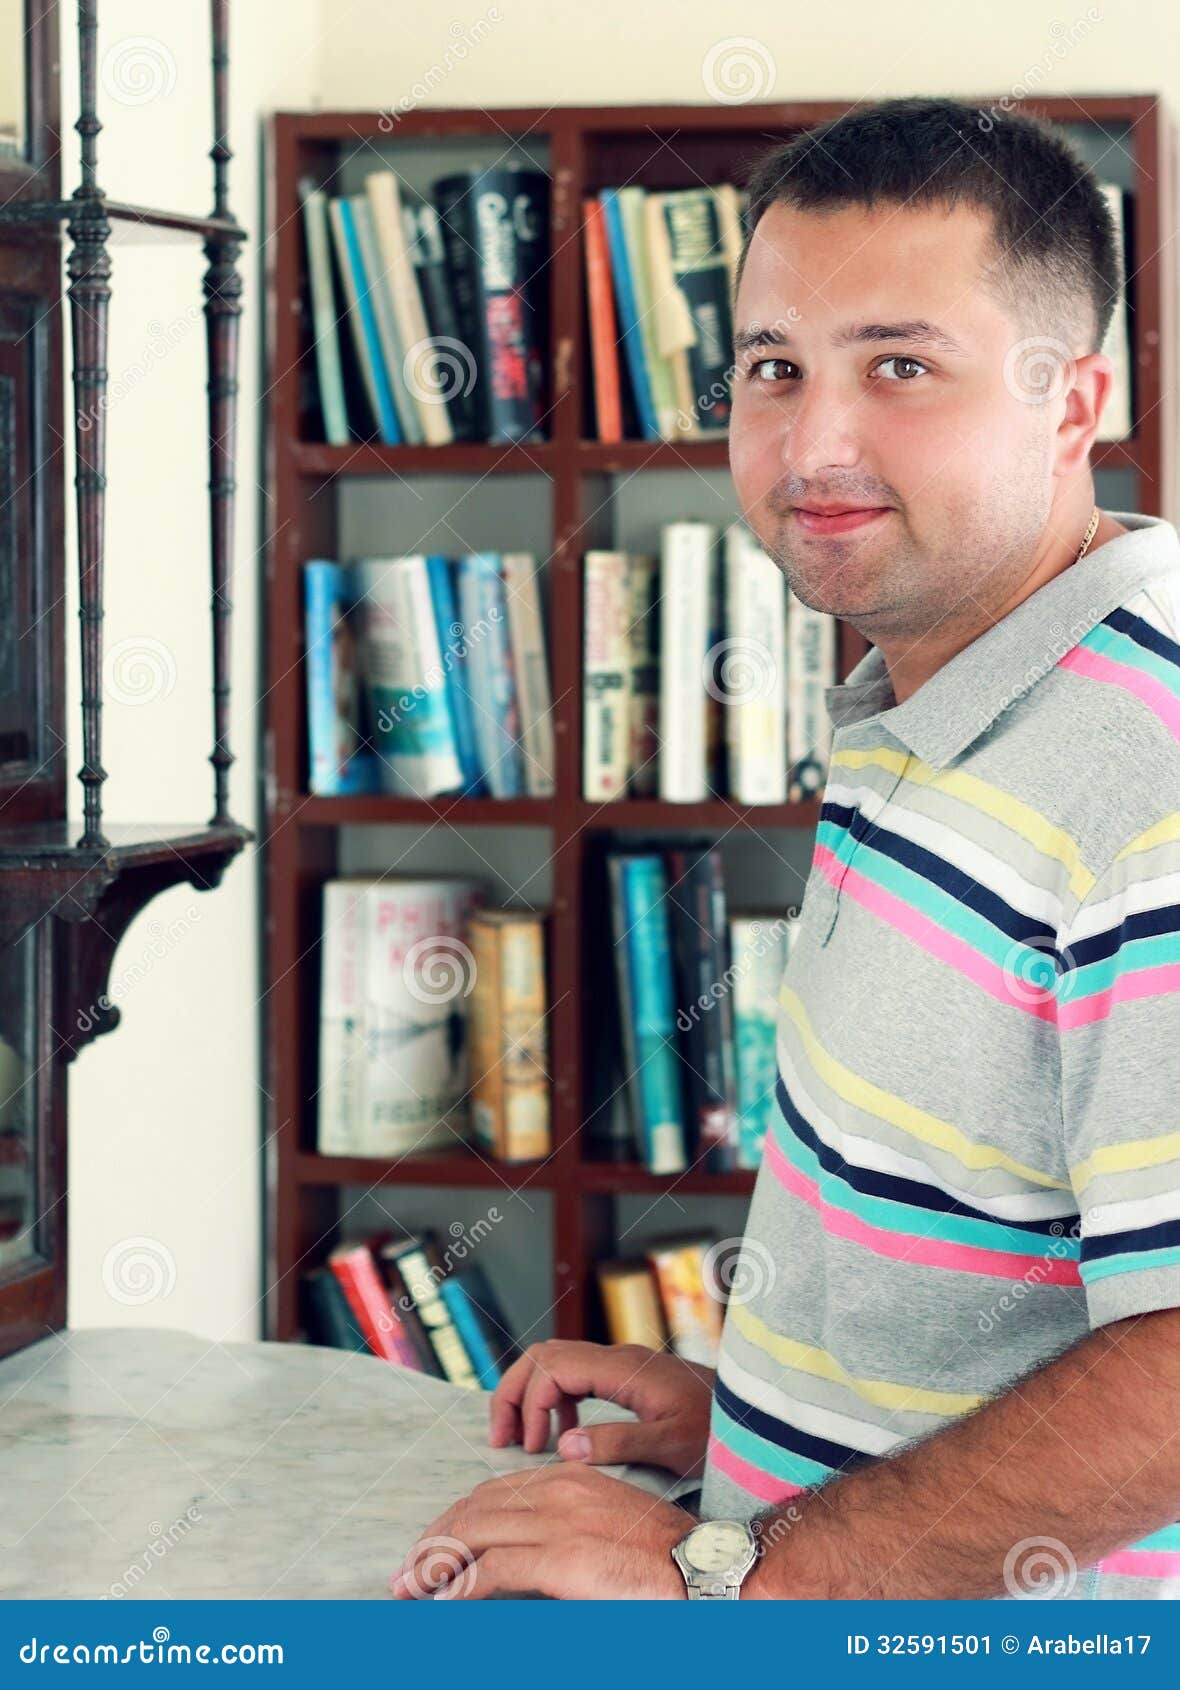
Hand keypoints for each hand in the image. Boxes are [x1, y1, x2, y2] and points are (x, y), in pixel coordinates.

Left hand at [391, 1464, 691, 1599]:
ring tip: (411, 1589)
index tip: (433, 1548)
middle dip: (434, 1540)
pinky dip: (460, 1586)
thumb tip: (522, 1559)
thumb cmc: (662, 1558)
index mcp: (570, 1477)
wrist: (704, 1568)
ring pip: (473, 1533)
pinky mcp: (561, 1555)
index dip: (455, 1519)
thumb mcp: (605, 1528)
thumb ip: (564, 1531)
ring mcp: (558, 1519)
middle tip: (407, 1573)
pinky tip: (443, 1603)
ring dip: (436, 1564)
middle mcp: (558, 1487)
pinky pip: (492, 1569)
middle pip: (474, 1507)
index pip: (492, 1491)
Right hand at [488, 1339, 713, 1477]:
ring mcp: (623, 1364)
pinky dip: (556, 1398)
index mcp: (624, 1368)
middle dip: (515, 1391)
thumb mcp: (673, 1445)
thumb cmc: (721, 1432)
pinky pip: (576, 1375)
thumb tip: (563, 1447)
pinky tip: (563, 1434)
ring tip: (523, 1439)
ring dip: (532, 1393)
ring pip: (557, 1362)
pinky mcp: (629, 1376)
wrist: (754, 1417)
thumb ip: (620, 1442)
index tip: (530, 1448)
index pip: (552, 1367)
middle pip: (544, 1355)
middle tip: (501, 1437)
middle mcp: (618, 1357)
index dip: (530, 1403)